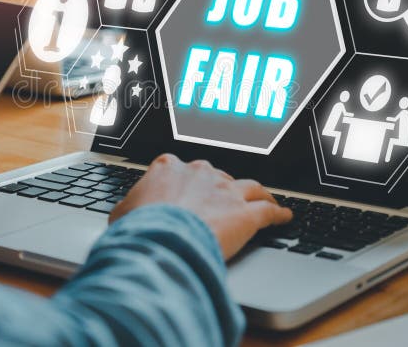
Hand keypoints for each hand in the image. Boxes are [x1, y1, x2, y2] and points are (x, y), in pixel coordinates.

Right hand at [109, 154, 291, 259]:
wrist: (160, 240)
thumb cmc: (139, 228)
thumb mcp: (122, 215)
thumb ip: (129, 209)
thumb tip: (127, 216)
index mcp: (169, 168)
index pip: (181, 168)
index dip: (188, 181)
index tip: (190, 188)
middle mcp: (201, 173)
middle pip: (218, 176)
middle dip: (223, 187)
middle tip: (226, 199)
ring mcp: (225, 192)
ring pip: (250, 187)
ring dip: (259, 193)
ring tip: (266, 199)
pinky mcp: (245, 214)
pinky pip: (268, 211)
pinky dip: (279, 213)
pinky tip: (285, 217)